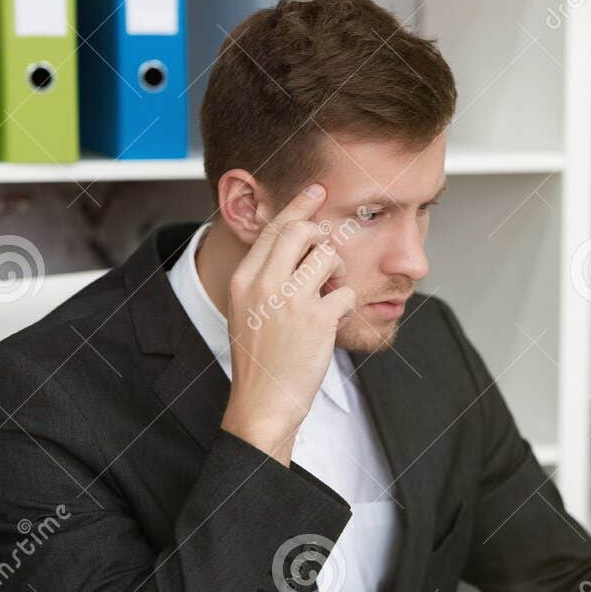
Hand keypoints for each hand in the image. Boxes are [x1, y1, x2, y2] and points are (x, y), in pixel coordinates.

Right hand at [222, 184, 356, 463]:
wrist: (263, 400)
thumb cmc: (260, 359)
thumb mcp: (247, 311)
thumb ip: (264, 277)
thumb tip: (296, 243)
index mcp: (243, 279)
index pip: (273, 228)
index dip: (298, 205)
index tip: (317, 190)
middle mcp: (263, 284)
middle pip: (301, 230)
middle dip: (322, 235)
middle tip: (328, 253)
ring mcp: (290, 301)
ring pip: (328, 256)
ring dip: (338, 272)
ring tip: (330, 293)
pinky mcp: (317, 320)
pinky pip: (346, 291)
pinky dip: (347, 302)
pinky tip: (336, 318)